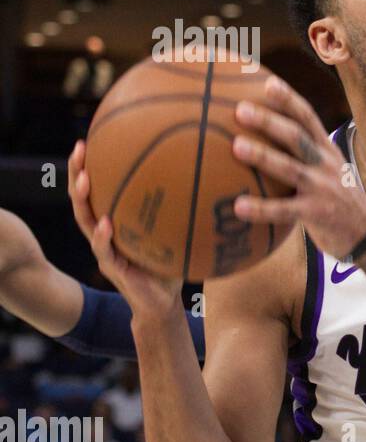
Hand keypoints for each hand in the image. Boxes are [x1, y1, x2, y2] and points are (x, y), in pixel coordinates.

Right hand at [67, 140, 181, 320]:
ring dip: (82, 200)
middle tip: (79, 147)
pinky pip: (105, 251)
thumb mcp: (176, 231)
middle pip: (83, 198)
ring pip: (86, 221)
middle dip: (77, 172)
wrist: (164, 303)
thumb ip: (183, 209)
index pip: (99, 188)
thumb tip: (211, 176)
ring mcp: (106, 251)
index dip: (92, 165)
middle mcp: (105, 233)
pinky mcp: (115, 270)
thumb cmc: (171, 264)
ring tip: (84, 178)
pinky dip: (105, 237)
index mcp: (116, 221)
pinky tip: (107, 223)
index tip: (91, 138)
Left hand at [231, 76, 365, 259]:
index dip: (289, 100)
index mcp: (327, 150)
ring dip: (263, 155)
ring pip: (290, 168)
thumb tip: (264, 138)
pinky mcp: (316, 214)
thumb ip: (303, 154)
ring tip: (236, 146)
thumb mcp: (329, 168)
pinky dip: (261, 209)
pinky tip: (238, 206)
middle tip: (241, 110)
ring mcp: (323, 189)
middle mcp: (326, 164)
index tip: (267, 83)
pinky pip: (284, 211)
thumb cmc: (338, 197)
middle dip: (270, 121)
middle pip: (297, 137)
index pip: (308, 118)